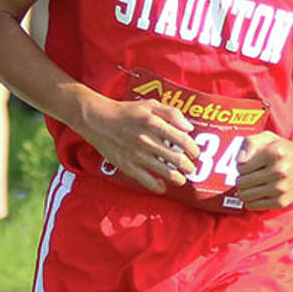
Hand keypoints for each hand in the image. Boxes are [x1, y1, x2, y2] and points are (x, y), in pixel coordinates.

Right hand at [81, 95, 200, 193]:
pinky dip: (158, 186)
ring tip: (181, 179)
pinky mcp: (127, 165)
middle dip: (188, 167)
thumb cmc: (126, 111)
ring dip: (178, 178)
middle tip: (191, 169)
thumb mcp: (150, 104)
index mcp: (155, 123)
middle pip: (177, 159)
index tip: (195, 153)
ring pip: (165, 172)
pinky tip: (162, 186)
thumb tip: (189, 128)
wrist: (97, 119)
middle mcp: (147, 140)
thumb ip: (172, 113)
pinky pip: (146, 181)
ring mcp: (137, 154)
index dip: (193, 149)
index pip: (183, 140)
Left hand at [232, 131, 292, 209]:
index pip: (241, 167)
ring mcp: (280, 188)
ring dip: (245, 191)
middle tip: (248, 177)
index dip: (240, 166)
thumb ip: (249, 143)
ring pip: (245, 195)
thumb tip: (238, 161)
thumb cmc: (289, 150)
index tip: (247, 166)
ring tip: (251, 186)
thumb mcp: (270, 138)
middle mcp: (277, 171)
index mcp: (273, 152)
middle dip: (241, 179)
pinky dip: (252, 201)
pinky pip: (255, 205)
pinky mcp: (282, 201)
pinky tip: (258, 193)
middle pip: (242, 182)